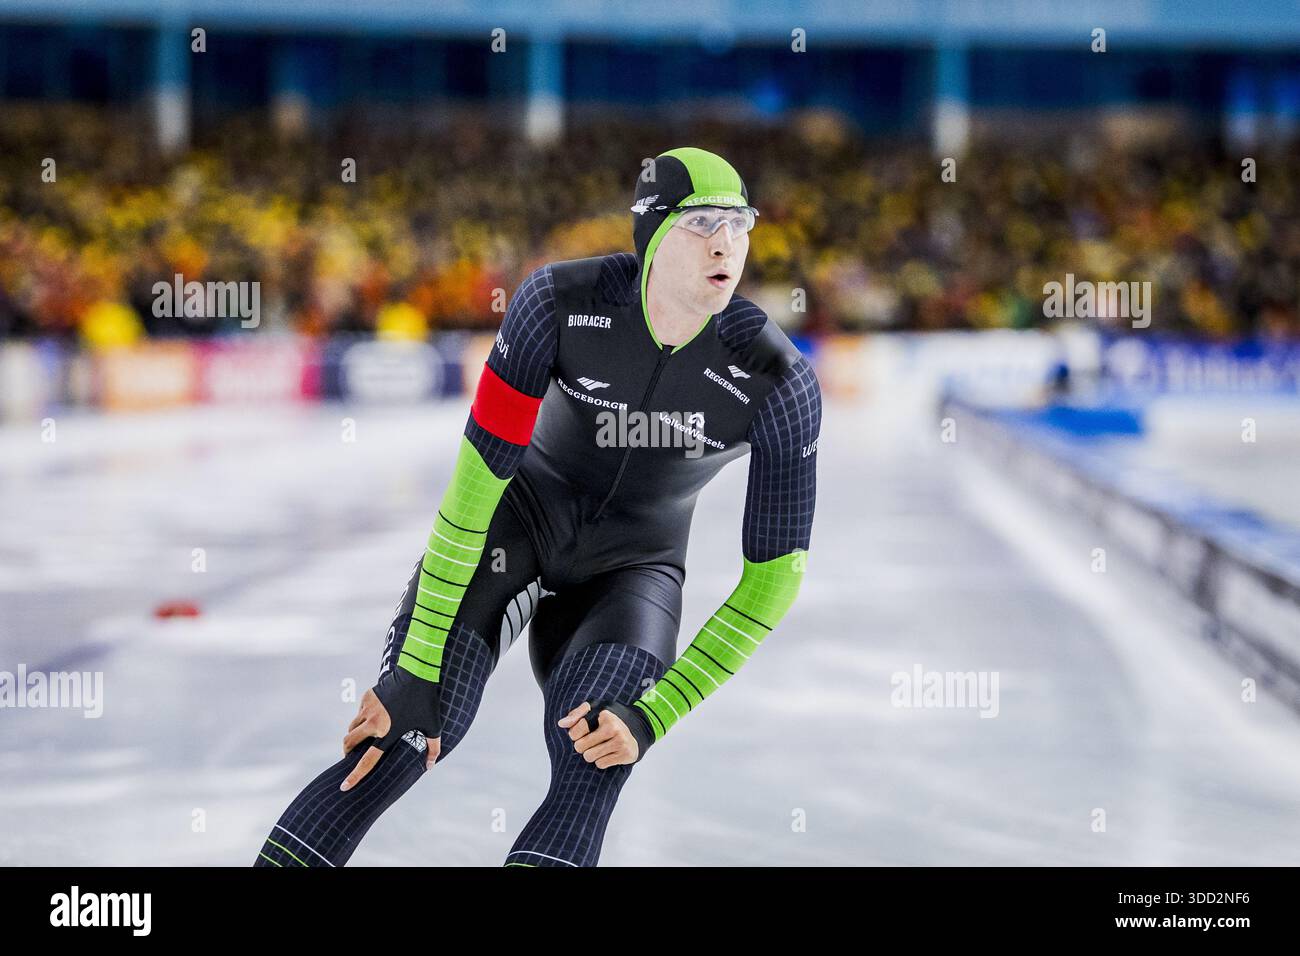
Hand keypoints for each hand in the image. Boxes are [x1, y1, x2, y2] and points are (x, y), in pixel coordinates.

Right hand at [340, 669, 442, 789]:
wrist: (417, 674)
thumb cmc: (426, 702)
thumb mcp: (433, 727)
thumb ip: (432, 749)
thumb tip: (429, 767)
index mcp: (387, 734)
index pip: (367, 760)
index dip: (355, 775)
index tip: (344, 786)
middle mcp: (373, 723)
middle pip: (349, 743)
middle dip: (346, 751)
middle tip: (348, 756)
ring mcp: (368, 709)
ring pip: (353, 726)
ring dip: (355, 734)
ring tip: (366, 735)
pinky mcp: (366, 697)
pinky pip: (360, 711)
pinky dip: (364, 716)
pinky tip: (378, 714)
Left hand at [558, 699, 655, 767]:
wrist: (637, 729)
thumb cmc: (609, 721)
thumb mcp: (595, 711)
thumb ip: (576, 714)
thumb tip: (561, 724)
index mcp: (604, 714)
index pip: (577, 730)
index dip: (574, 734)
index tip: (581, 733)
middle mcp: (613, 727)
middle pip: (580, 746)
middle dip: (582, 747)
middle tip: (591, 742)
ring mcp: (620, 741)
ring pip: (589, 757)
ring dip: (591, 755)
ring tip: (600, 748)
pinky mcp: (625, 754)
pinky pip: (600, 764)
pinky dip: (601, 761)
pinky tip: (609, 753)